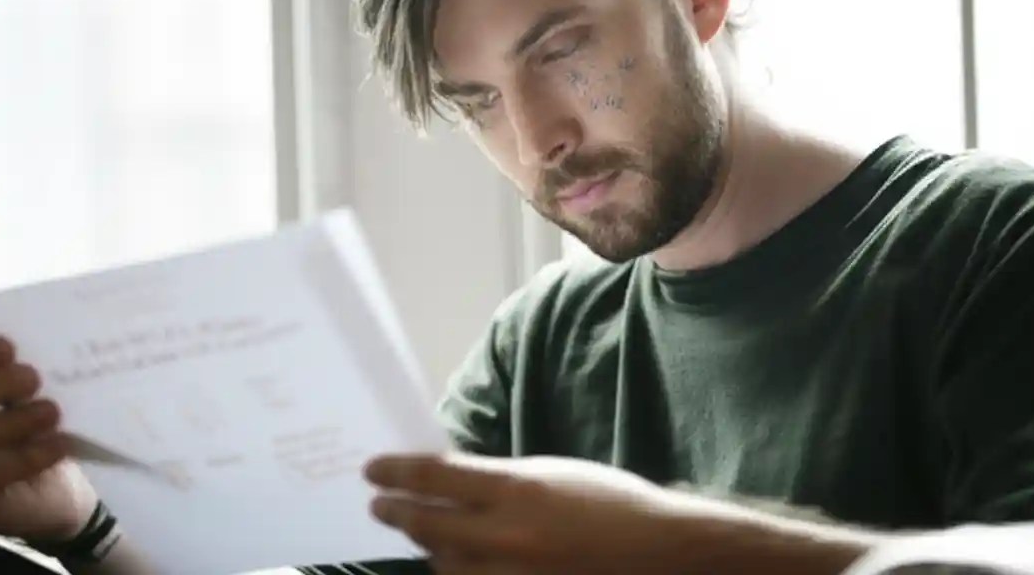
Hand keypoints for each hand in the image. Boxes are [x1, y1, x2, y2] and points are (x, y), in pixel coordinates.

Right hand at [0, 334, 98, 540]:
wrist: (56, 491)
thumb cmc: (38, 432)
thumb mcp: (34, 397)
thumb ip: (25, 377)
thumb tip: (43, 351)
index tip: (9, 348)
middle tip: (33, 379)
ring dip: (3, 423)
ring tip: (50, 413)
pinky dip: (19, 461)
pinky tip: (56, 447)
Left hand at [364, 453, 704, 574]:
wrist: (661, 553)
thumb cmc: (610, 502)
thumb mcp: (551, 474)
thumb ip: (497, 480)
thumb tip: (449, 480)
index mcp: (517, 489)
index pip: (435, 477)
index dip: (396, 472)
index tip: (372, 469)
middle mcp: (508, 536)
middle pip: (429, 525)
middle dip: (397, 513)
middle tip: (378, 504)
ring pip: (445, 565)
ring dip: (427, 547)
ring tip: (419, 533)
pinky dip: (460, 573)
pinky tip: (454, 563)